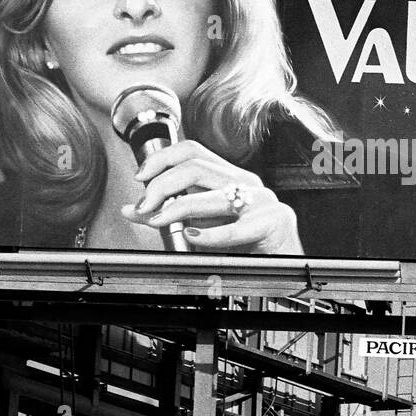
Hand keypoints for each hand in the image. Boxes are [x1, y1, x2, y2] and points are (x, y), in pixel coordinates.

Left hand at [120, 139, 302, 254]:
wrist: (284, 264)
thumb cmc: (246, 246)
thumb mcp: (201, 227)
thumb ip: (167, 216)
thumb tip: (131, 210)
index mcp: (231, 177)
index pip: (192, 151)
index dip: (162, 159)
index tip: (141, 177)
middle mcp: (246, 183)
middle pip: (196, 167)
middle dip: (162, 185)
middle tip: (146, 206)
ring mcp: (262, 202)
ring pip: (213, 195)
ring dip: (178, 208)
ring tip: (160, 220)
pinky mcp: (272, 224)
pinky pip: (235, 229)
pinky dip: (209, 234)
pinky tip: (192, 236)